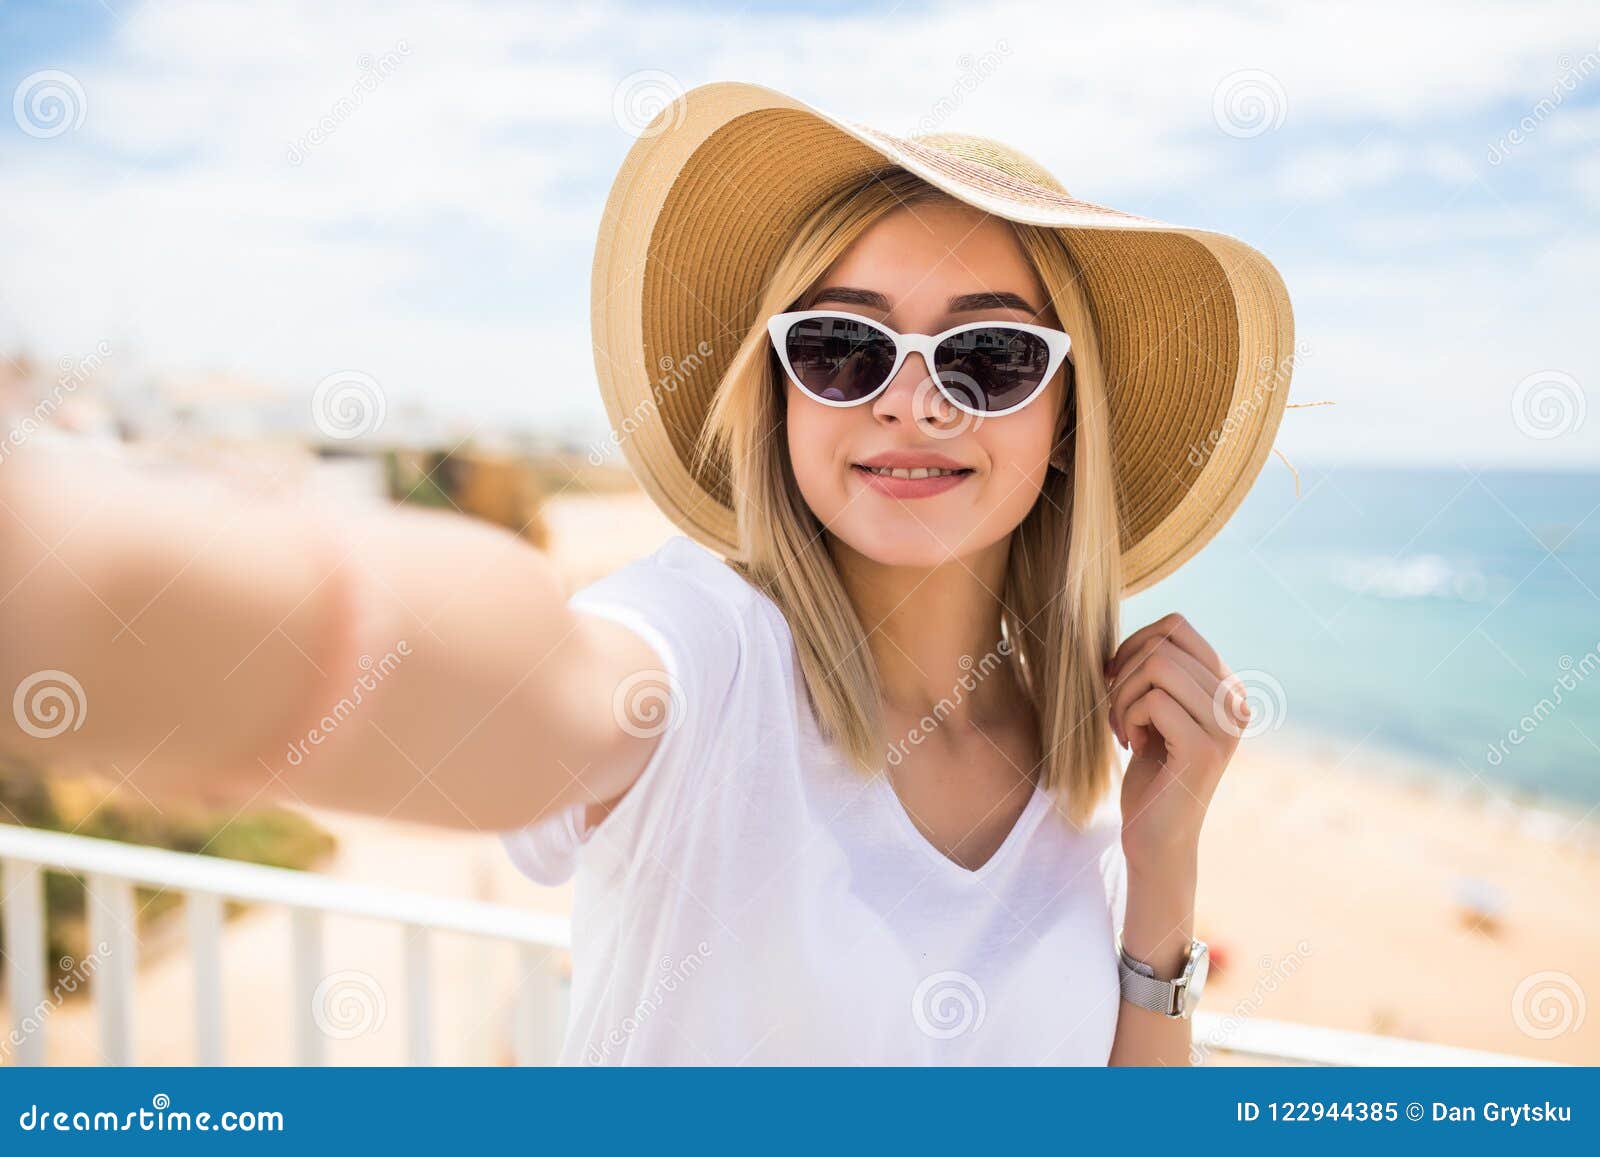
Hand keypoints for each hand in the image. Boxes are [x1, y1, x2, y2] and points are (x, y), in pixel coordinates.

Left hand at [1106, 612, 1249, 878]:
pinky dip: (1128, 717)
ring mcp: (1226, 725)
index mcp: (1226, 686)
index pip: (1176, 625)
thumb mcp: (1157, 711)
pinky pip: (1153, 700)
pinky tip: (1132, 745)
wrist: (1156, 837)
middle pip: (1163, 642)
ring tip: (1123, 728)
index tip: (1116, 679)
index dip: (1133, 643)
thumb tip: (1138, 635)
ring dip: (1123, 695)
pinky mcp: (1205, 748)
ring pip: (1158, 665)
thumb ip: (1159, 672)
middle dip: (1123, 672)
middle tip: (1117, 712)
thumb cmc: (1151, 772)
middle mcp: (1236, 701)